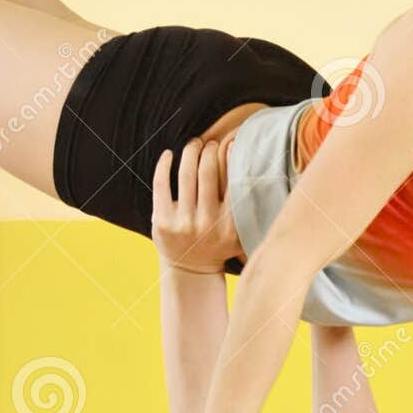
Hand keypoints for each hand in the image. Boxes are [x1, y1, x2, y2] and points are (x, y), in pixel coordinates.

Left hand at [151, 138, 240, 273]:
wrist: (191, 269)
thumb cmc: (218, 241)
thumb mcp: (238, 228)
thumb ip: (246, 202)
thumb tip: (251, 160)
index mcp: (229, 224)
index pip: (232, 182)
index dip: (231, 158)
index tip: (230, 143)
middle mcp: (207, 223)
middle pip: (208, 173)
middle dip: (209, 151)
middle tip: (210, 143)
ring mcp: (183, 222)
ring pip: (186, 174)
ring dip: (190, 152)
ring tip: (194, 144)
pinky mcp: (162, 221)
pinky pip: (161, 184)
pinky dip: (164, 165)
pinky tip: (168, 154)